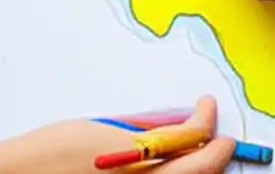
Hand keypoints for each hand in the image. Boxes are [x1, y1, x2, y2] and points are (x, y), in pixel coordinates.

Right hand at [0, 96, 234, 173]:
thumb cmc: (55, 150)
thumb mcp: (106, 131)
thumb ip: (146, 131)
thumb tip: (177, 124)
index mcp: (140, 166)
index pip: (194, 143)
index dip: (207, 121)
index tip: (207, 107)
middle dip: (216, 155)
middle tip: (220, 137)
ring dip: (198, 170)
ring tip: (198, 153)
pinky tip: (171, 169)